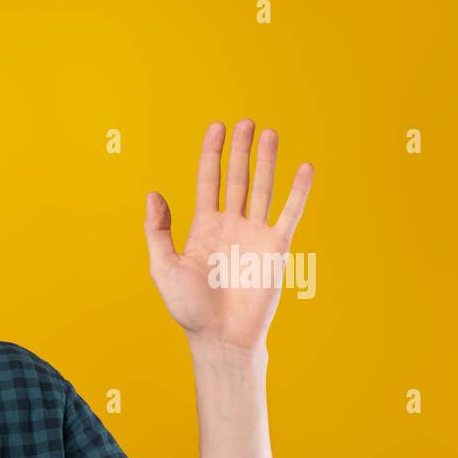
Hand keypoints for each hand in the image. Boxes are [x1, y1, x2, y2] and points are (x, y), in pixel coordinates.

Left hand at [143, 119, 312, 352]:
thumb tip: (153, 194)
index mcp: (203, 228)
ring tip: (270, 133)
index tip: (216, 128)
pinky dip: (297, 192)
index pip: (207, 182)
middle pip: (236, 178)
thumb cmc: (189, 307)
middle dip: (240, 150)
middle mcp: (231, 226)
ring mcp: (254, 234)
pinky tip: (304, 168)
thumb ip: (157, 231)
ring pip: (262, 189)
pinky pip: (289, 213)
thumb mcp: (163, 267)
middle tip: (245, 122)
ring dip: (267, 162)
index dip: (211, 155)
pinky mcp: (276, 247)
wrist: (220, 336)